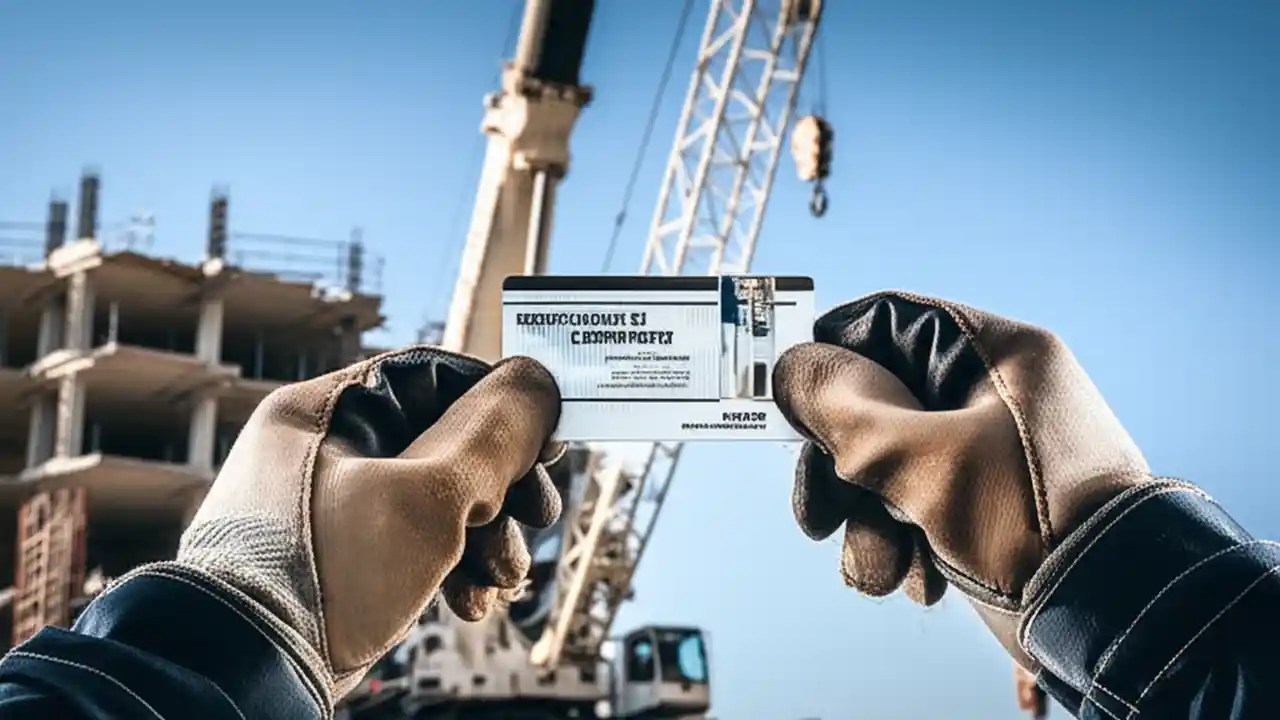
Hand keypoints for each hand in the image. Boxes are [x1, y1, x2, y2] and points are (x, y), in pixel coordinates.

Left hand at [151, 350, 561, 703]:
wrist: (238, 679)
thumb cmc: (320, 578)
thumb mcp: (426, 498)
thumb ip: (492, 435)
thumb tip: (537, 380)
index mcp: (329, 408)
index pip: (438, 378)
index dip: (502, 408)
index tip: (546, 443)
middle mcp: (326, 449)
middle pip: (445, 443)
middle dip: (501, 490)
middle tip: (535, 518)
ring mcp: (331, 508)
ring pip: (435, 500)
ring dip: (486, 537)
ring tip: (504, 579)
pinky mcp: (339, 559)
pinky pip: (412, 544)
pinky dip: (451, 568)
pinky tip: (472, 604)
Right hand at [772, 291, 1151, 665]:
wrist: (1118, 623)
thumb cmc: (1029, 525)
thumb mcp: (922, 461)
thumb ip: (844, 409)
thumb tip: (787, 369)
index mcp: (996, 354)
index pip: (887, 322)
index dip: (830, 359)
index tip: (790, 406)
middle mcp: (994, 393)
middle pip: (879, 402)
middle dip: (844, 473)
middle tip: (817, 519)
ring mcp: (991, 450)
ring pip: (892, 464)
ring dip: (870, 523)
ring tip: (883, 572)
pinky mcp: (990, 503)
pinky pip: (920, 504)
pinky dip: (905, 544)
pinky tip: (918, 583)